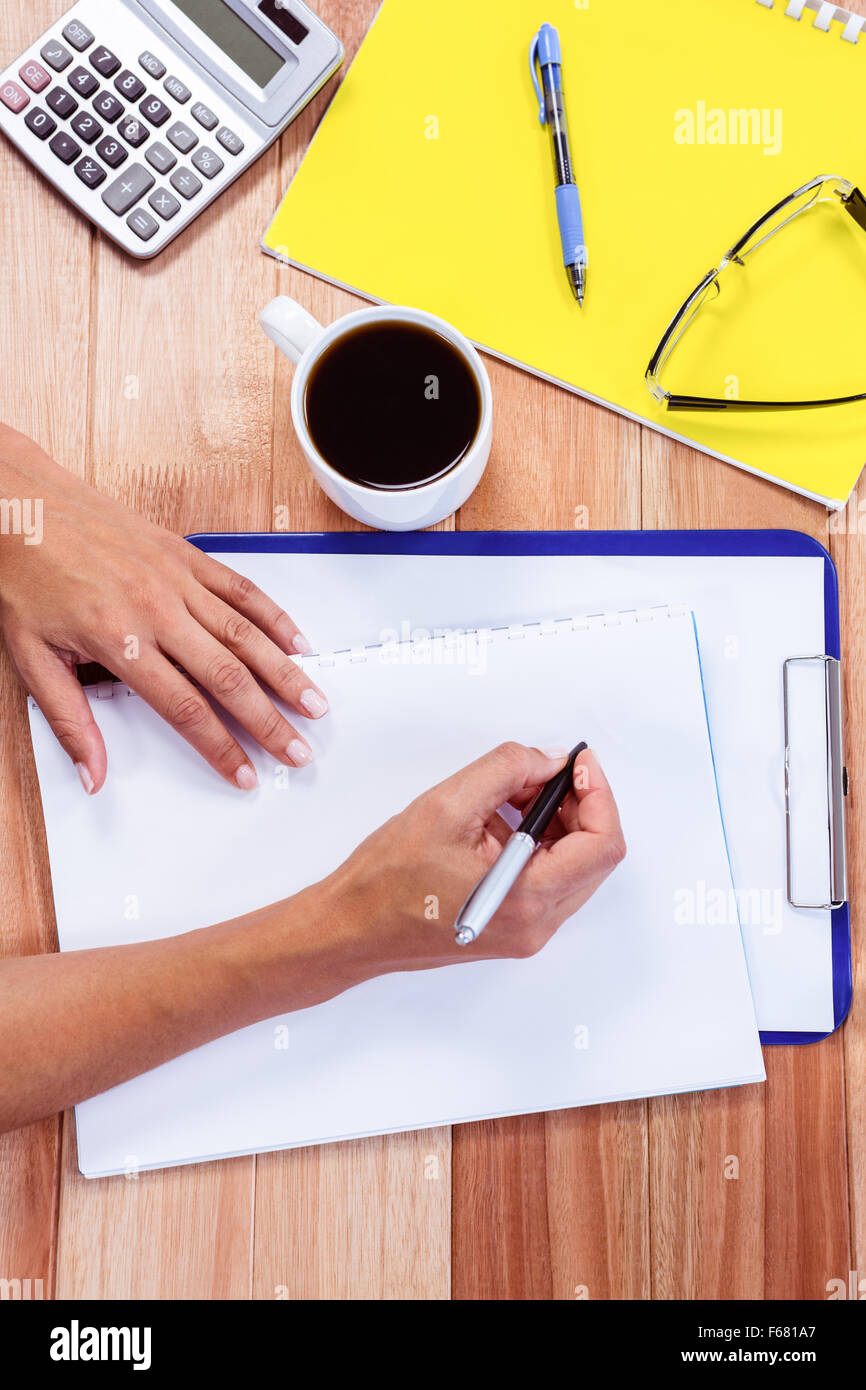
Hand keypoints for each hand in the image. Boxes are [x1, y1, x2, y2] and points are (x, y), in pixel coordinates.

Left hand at [0, 425, 327, 792]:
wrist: (23, 508)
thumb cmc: (25, 576)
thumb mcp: (32, 660)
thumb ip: (69, 721)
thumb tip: (91, 773)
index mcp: (120, 641)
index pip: (185, 708)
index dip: (220, 747)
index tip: (244, 772)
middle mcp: (157, 609)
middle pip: (229, 678)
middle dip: (269, 721)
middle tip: (296, 751)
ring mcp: (177, 579)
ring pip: (247, 635)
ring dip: (285, 673)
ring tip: (314, 703)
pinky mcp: (186, 555)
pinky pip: (241, 589)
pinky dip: (274, 617)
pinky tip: (297, 641)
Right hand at [323, 741, 625, 972]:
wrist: (351, 929)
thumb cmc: (385, 882)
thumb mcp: (447, 805)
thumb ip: (507, 771)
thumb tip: (549, 760)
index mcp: (526, 899)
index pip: (602, 844)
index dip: (598, 793)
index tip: (577, 763)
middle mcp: (536, 925)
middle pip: (593, 855)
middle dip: (576, 804)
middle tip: (542, 771)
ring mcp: (526, 931)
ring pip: (572, 864)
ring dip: (556, 820)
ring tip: (511, 793)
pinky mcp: (513, 926)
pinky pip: (547, 877)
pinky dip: (537, 841)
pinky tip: (498, 820)